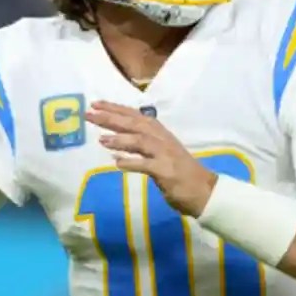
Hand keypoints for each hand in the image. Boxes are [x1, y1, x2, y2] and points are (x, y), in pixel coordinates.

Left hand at [85, 101, 217, 216]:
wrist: (205, 191)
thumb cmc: (180, 172)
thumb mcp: (160, 153)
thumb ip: (141, 145)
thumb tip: (116, 140)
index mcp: (160, 133)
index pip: (135, 116)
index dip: (116, 108)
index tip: (96, 104)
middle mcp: (162, 139)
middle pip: (135, 124)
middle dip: (112, 118)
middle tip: (90, 114)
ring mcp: (165, 154)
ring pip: (141, 141)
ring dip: (121, 139)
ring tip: (101, 139)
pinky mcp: (166, 171)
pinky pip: (146, 165)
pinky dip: (132, 163)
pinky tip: (118, 163)